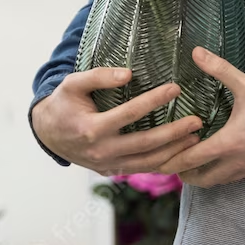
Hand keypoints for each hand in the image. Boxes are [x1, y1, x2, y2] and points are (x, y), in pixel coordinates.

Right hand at [31, 68, 202, 175]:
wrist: (48, 133)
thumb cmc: (63, 104)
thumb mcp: (73, 84)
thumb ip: (99, 76)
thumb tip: (129, 74)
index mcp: (92, 128)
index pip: (130, 113)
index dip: (154, 100)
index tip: (176, 88)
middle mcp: (102, 151)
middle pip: (145, 143)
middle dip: (174, 133)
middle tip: (197, 122)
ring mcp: (107, 164)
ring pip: (147, 162)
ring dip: (174, 152)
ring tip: (196, 139)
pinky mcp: (112, 171)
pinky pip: (141, 169)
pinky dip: (162, 164)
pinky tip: (180, 154)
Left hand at [156, 47, 244, 186]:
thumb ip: (220, 69)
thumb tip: (196, 52)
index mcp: (227, 144)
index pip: (189, 159)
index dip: (169, 157)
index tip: (155, 151)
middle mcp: (232, 163)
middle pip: (196, 179)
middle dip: (179, 170)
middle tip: (168, 154)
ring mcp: (244, 170)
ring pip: (212, 182)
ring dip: (196, 173)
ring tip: (186, 156)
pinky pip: (226, 178)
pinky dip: (213, 173)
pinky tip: (211, 158)